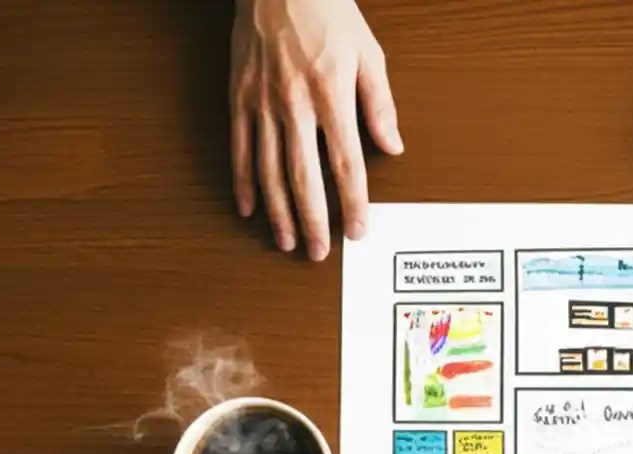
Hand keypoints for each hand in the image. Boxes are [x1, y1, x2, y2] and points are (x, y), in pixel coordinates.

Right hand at [230, 0, 403, 261]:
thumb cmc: (327, 12)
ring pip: (270, 171)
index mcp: (331, 96)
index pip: (345, 165)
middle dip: (313, 221)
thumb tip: (393, 147)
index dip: (352, 204)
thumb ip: (380, 104)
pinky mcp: (239, 98)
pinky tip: (250, 208)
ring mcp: (262, 104)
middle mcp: (294, 105)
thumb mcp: (368, 54)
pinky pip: (240, 149)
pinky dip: (243, 182)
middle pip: (304, 179)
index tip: (357, 230)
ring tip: (287, 241)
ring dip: (279, 212)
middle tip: (319, 251)